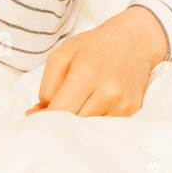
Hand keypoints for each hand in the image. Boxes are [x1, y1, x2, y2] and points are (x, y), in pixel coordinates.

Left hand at [25, 7, 168, 117]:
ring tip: (75, 107)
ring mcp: (123, 103)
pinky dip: (94, 124)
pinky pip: (104, 128)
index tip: (37, 115)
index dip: (44, 117)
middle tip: (54, 111)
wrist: (134, 41)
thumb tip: (37, 113)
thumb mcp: (63, 54)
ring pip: (89, 131)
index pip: (60, 111)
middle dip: (59, 122)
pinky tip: (92, 108)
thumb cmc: (95, 47)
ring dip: (77, 125)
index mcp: (88, 72)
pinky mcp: (133, 111)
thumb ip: (46, 85)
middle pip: (74, 125)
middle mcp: (108, 91)